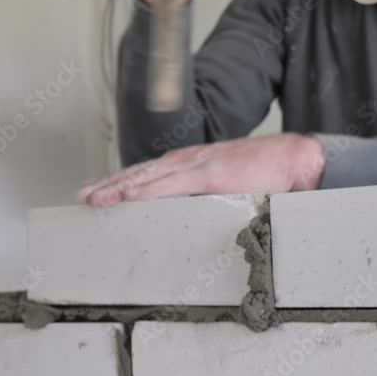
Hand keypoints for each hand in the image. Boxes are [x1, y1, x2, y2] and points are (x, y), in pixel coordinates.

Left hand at [78, 134, 325, 206]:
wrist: (293, 160)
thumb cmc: (262, 173)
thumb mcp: (225, 185)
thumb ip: (204, 196)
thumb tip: (188, 216)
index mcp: (189, 164)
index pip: (146, 174)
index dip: (120, 182)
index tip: (97, 191)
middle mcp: (186, 161)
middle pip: (139, 174)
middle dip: (110, 185)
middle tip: (83, 197)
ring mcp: (196, 166)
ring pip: (148, 178)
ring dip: (120, 188)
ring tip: (96, 199)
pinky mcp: (211, 175)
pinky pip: (172, 186)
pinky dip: (148, 192)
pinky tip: (128, 198)